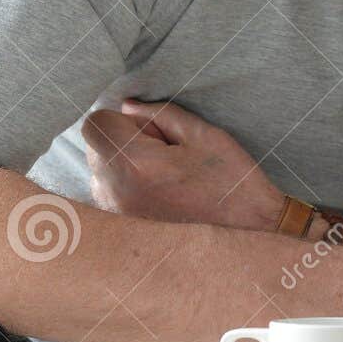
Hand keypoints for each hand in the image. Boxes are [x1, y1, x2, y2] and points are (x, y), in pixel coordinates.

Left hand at [82, 99, 284, 231]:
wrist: (246, 233)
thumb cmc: (231, 183)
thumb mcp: (205, 136)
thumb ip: (162, 114)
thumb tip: (129, 107)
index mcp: (136, 163)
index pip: (97, 124)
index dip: (122, 119)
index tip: (150, 130)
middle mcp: (117, 190)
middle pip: (96, 146)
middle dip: (123, 140)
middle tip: (164, 153)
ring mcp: (117, 211)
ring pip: (101, 169)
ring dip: (124, 163)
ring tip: (165, 176)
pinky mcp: (122, 225)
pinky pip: (110, 191)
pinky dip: (128, 184)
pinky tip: (160, 192)